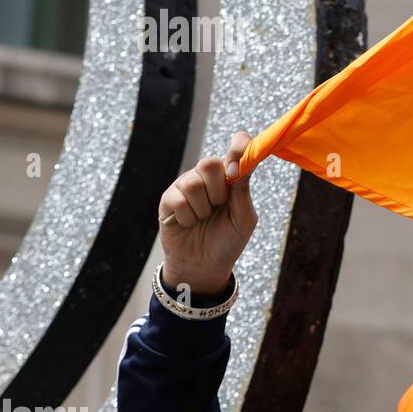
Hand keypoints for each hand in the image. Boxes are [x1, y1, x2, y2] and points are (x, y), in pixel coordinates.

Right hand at [159, 131, 257, 296]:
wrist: (205, 266)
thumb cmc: (228, 240)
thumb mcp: (244, 218)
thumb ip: (243, 191)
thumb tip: (243, 165)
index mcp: (231, 177)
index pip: (237, 145)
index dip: (238, 147)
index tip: (236, 169)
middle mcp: (208, 177)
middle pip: (209, 163)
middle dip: (218, 191)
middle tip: (218, 207)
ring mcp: (186, 186)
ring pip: (192, 183)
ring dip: (202, 208)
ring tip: (203, 219)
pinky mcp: (168, 199)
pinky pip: (177, 200)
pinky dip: (188, 217)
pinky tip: (188, 224)